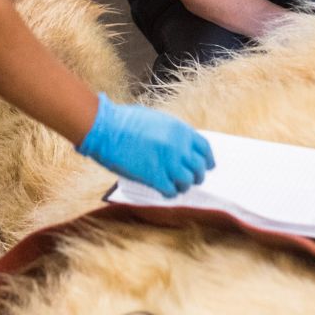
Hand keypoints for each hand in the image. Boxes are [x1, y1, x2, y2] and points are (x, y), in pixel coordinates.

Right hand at [77, 93, 214, 196]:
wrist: (106, 128)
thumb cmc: (125, 121)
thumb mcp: (157, 120)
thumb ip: (172, 133)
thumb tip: (180, 146)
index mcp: (180, 130)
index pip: (205, 149)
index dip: (207, 160)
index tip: (207, 166)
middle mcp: (178, 146)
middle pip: (199, 168)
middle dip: (196, 176)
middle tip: (190, 180)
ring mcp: (167, 162)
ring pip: (188, 182)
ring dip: (183, 186)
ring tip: (175, 186)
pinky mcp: (154, 176)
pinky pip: (171, 191)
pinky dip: (170, 193)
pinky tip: (163, 190)